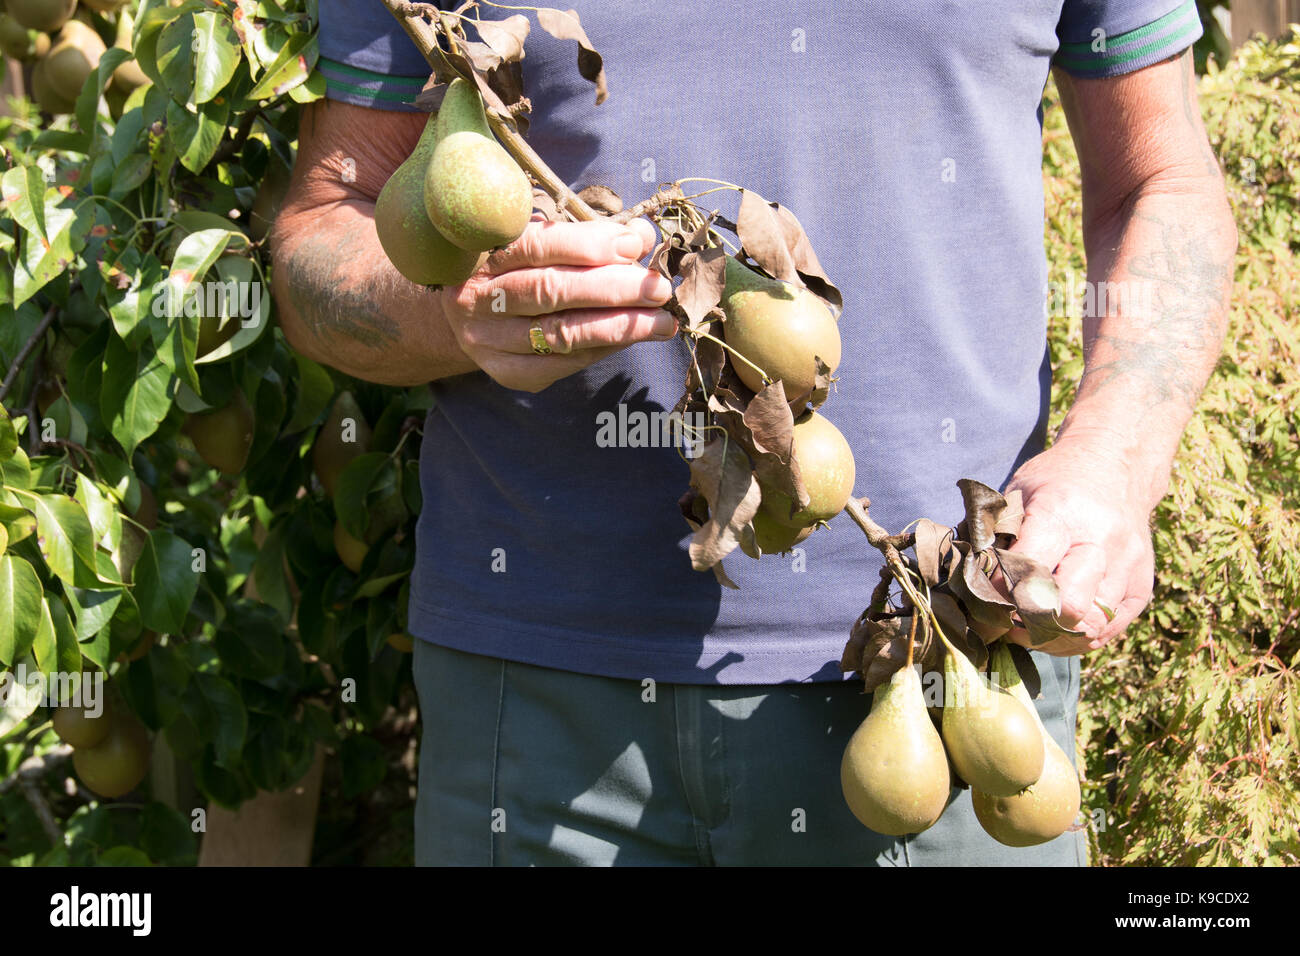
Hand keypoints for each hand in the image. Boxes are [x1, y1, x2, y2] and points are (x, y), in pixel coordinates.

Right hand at [438, 217, 675, 391]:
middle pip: (550, 292)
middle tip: (659, 289)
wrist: (474, 315)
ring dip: (618, 327)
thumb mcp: (545, 240)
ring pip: (559, 334)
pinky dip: (600, 350)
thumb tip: (642, 237)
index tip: (634, 244)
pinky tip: (630, 339)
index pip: (537, 247)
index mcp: (484, 253)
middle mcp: (477, 298)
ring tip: (661, 322)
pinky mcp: (505, 371)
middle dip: (613, 289)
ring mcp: (487, 339)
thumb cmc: (519, 267)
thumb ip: (590, 236)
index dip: (588, 245)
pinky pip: (560, 364)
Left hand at [1001, 437, 1156, 655]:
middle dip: (1031, 621)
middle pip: (1069, 607)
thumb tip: (964, 579)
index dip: (1001, 590)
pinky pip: (1107, 631)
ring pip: (1090, 627)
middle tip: (1004, 619)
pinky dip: (1075, 638)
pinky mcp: (1143, 587)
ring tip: (1025, 626)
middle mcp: (1104, 542)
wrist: (1116, 466)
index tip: (982, 594)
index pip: (1031, 569)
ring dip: (1051, 636)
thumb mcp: (1016, 492)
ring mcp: (1129, 567)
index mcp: (1064, 513)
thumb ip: (992, 534)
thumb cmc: (1055, 480)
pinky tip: (1052, 627)